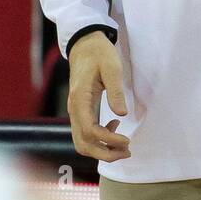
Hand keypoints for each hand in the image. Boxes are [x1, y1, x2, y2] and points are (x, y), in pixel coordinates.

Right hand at [66, 31, 130, 162]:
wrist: (85, 46)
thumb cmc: (100, 54)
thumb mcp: (112, 68)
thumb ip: (116, 91)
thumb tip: (121, 115)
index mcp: (80, 99)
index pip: (89, 130)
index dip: (107, 140)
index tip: (127, 141)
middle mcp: (73, 109)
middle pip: (82, 143)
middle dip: (104, 153)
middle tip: (127, 151)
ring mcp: (74, 111)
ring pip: (81, 142)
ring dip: (101, 149)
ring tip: (123, 146)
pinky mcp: (79, 111)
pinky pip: (84, 133)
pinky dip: (99, 139)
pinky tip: (114, 127)